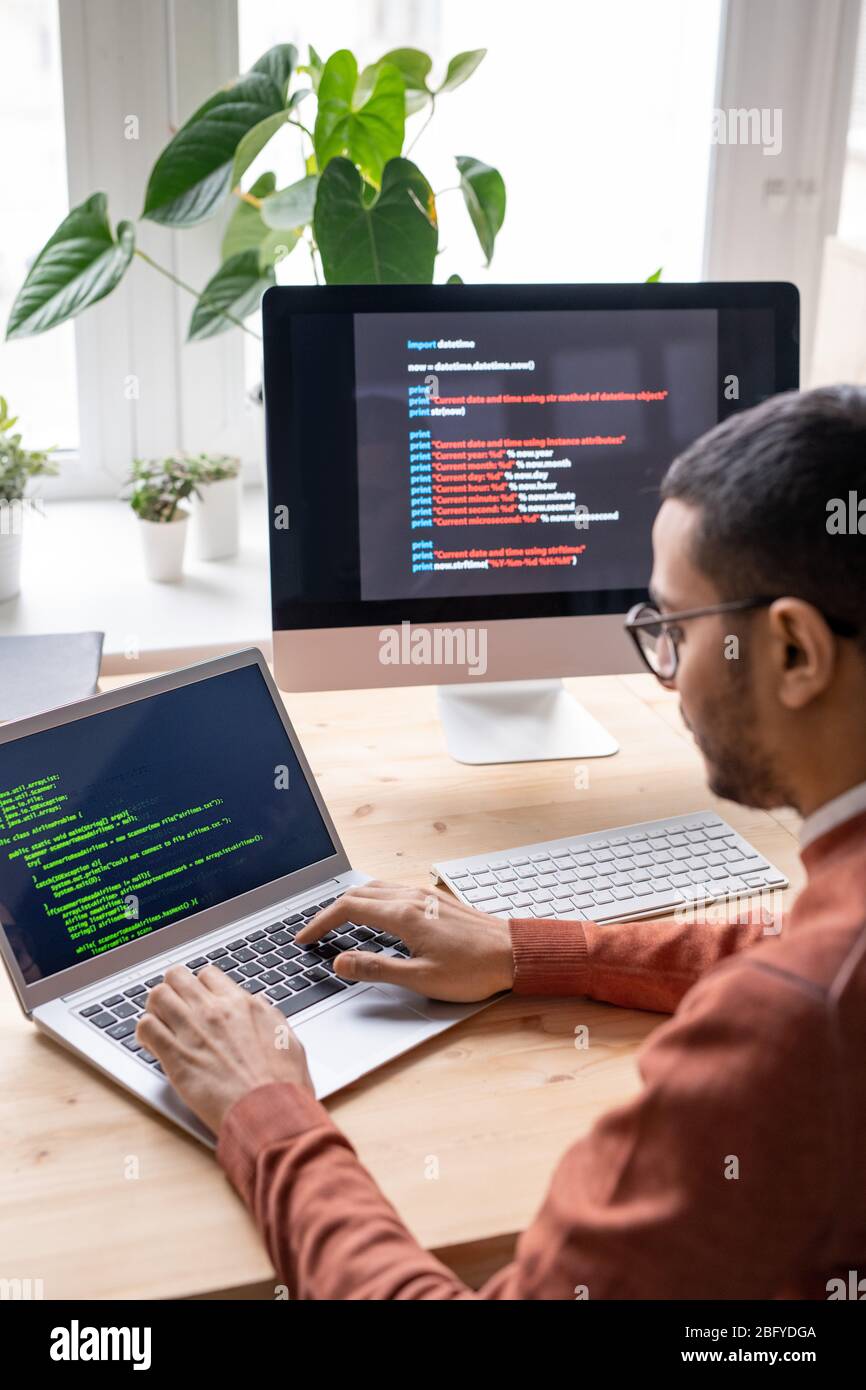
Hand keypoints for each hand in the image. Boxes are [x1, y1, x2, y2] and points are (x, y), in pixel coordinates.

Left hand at [137, 964, 312, 1134]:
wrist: (268, 1111)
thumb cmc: (281, 1083)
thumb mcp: (285, 1038)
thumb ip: (267, 1016)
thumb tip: (257, 1005)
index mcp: (241, 1004)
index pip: (207, 975)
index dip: (200, 987)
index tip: (198, 1001)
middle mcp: (214, 1011)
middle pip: (177, 976)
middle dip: (173, 989)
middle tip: (173, 1008)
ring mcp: (192, 1030)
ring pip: (158, 996)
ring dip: (155, 1008)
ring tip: (159, 1024)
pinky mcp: (175, 1056)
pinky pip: (146, 1027)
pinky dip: (145, 1033)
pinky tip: (152, 1044)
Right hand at [295, 882, 514, 1002]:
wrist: (515, 953)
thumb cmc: (473, 970)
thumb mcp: (420, 978)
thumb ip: (376, 969)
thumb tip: (340, 962)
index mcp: (403, 915)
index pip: (348, 908)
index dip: (320, 922)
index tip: (304, 938)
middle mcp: (411, 898)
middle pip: (358, 893)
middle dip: (329, 911)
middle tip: (312, 932)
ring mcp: (425, 896)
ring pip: (375, 888)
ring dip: (350, 902)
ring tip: (335, 921)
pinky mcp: (435, 900)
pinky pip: (393, 890)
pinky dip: (371, 899)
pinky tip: (373, 914)